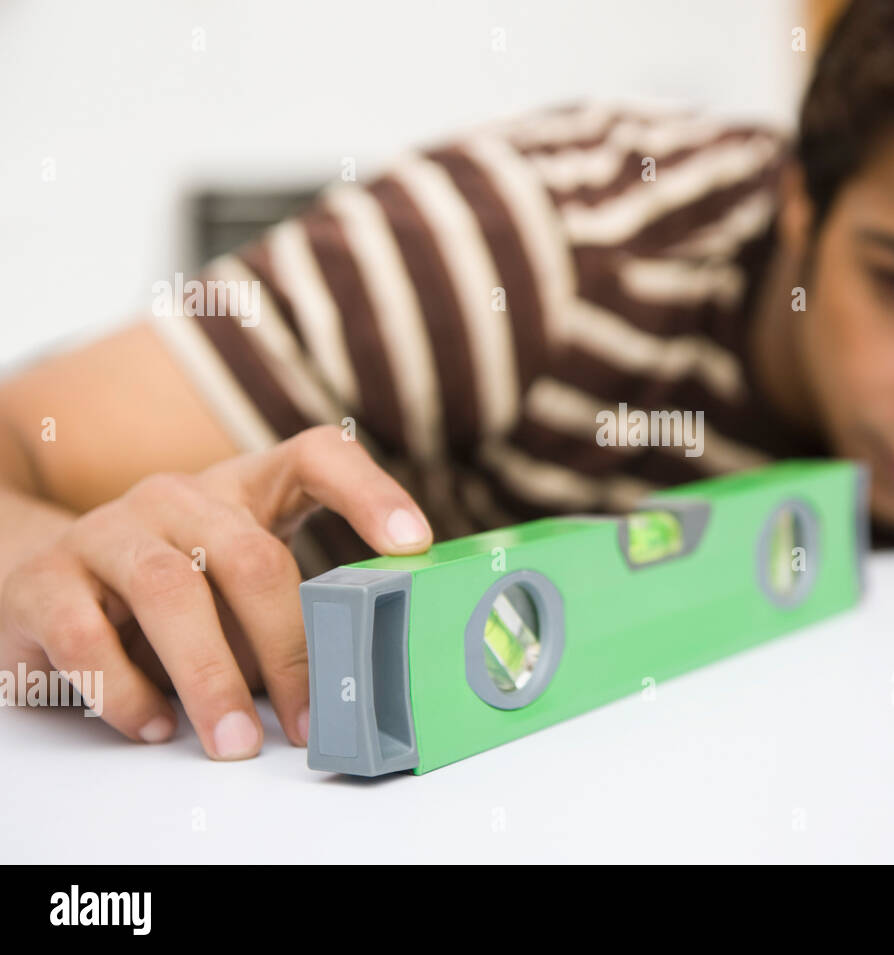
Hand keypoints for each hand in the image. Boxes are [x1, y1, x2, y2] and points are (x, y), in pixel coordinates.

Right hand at [0, 425, 432, 758]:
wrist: (42, 578)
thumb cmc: (177, 585)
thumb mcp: (241, 582)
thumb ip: (296, 611)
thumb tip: (366, 681)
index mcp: (244, 487)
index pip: (317, 456)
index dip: (370, 493)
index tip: (415, 545)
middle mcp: (179, 497)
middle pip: (249, 554)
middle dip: (289, 645)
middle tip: (312, 718)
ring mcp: (109, 529)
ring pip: (170, 591)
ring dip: (210, 676)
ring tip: (236, 739)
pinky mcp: (45, 579)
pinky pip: (89, 635)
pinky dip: (126, 691)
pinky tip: (154, 725)